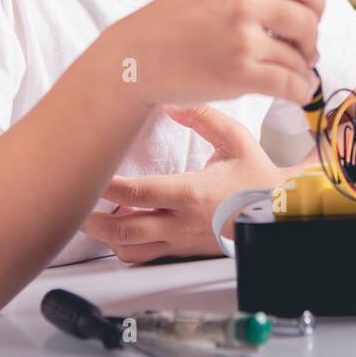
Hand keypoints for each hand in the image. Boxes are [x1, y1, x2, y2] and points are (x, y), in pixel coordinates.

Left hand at [80, 103, 284, 262]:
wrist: (281, 214)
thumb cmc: (258, 177)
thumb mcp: (235, 140)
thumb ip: (203, 117)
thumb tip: (171, 100)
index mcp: (192, 192)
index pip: (136, 193)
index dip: (104, 187)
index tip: (88, 174)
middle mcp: (182, 221)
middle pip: (123, 229)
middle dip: (91, 220)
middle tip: (74, 203)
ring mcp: (181, 241)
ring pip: (130, 249)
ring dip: (107, 235)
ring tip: (94, 216)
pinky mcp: (183, 252)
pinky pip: (146, 256)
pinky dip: (127, 246)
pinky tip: (123, 227)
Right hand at [102, 0, 323, 108]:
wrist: (133, 58)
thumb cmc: (172, 26)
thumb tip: (305, 11)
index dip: (317, 2)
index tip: (314, 18)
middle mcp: (242, 2)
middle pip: (307, 20)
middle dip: (311, 41)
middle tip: (305, 53)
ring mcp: (241, 38)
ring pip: (299, 57)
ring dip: (303, 70)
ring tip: (294, 75)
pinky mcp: (239, 74)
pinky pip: (290, 83)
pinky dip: (300, 91)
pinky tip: (295, 93)